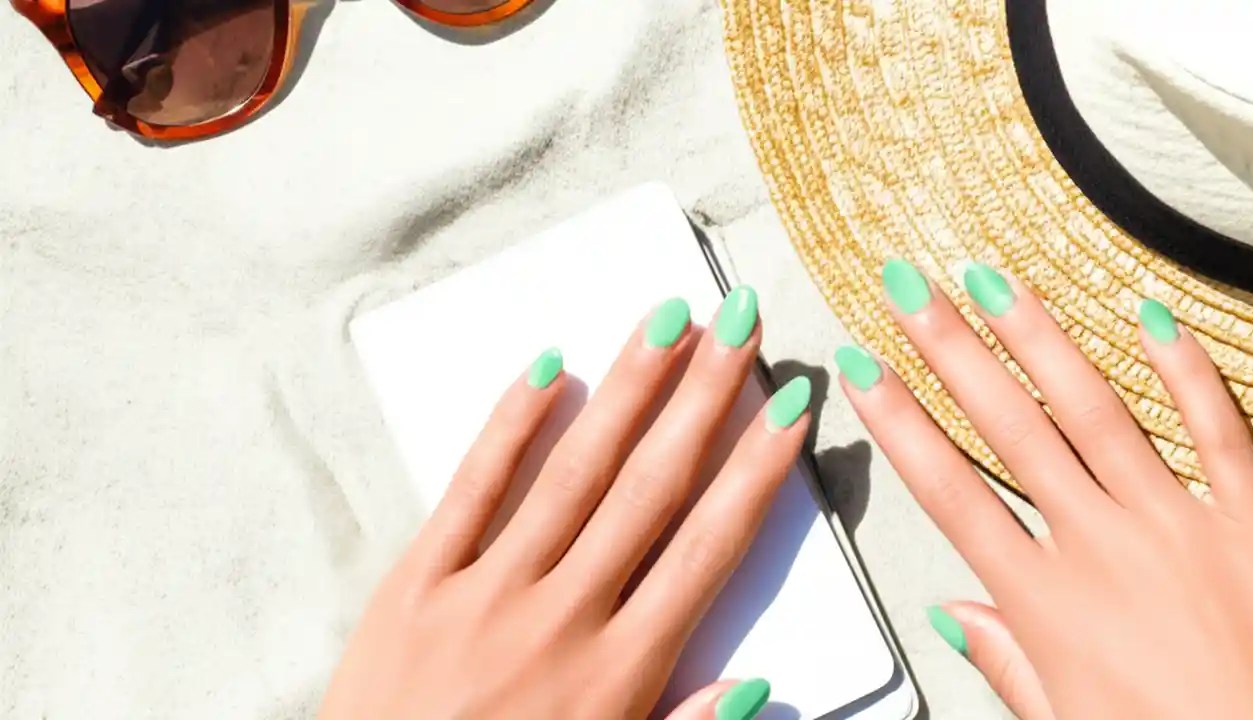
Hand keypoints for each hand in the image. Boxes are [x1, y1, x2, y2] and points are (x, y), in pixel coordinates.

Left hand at [321, 291, 808, 719]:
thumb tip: (753, 686)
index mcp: (619, 674)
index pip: (708, 549)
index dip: (755, 471)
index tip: (788, 408)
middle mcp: (562, 618)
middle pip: (650, 489)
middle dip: (703, 399)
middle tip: (739, 325)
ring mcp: (486, 593)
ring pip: (573, 472)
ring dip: (626, 391)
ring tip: (666, 322)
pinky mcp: (416, 583)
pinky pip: (470, 489)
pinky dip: (508, 426)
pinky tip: (547, 368)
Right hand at [838, 261, 1252, 719]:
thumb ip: (1007, 662)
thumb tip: (952, 616)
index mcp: (1048, 604)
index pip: (951, 494)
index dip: (899, 426)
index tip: (861, 371)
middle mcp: (1102, 547)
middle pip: (1010, 430)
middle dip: (951, 351)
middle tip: (911, 288)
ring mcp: (1178, 524)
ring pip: (1094, 411)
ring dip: (1037, 339)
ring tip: (993, 280)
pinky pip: (1218, 431)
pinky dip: (1185, 373)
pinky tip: (1149, 317)